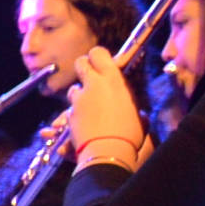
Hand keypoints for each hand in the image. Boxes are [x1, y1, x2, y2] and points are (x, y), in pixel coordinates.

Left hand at [63, 47, 148, 166]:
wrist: (109, 152)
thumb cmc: (130, 132)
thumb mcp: (136, 111)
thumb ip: (125, 99)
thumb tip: (127, 101)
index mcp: (112, 79)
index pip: (98, 53)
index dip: (97, 56)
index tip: (100, 62)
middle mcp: (93, 85)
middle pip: (81, 63)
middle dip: (84, 68)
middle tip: (91, 78)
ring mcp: (78, 99)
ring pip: (74, 89)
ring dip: (80, 95)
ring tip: (91, 108)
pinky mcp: (69, 114)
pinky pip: (70, 110)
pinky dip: (76, 114)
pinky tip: (84, 124)